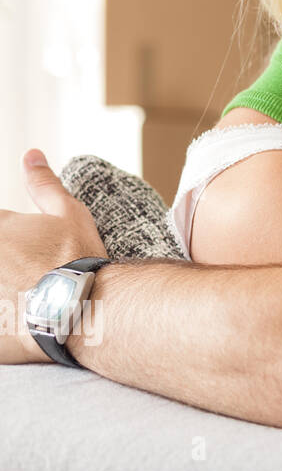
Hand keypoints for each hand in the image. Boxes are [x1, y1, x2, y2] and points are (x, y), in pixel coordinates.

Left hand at [0, 149, 106, 362]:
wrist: (83, 310)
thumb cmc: (77, 259)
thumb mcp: (68, 214)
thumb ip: (44, 184)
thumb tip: (31, 154)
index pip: (0, 225)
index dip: (13, 238)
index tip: (30, 251)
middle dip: (8, 262)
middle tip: (33, 274)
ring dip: (5, 286)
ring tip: (26, 293)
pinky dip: (4, 315)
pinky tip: (19, 315)